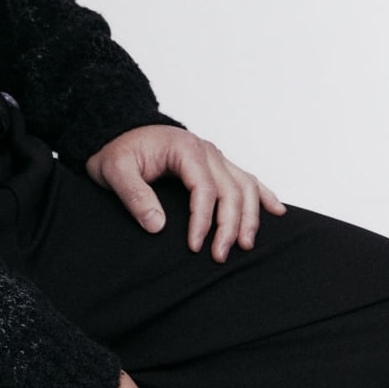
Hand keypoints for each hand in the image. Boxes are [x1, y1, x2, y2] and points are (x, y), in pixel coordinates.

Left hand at [86, 126, 285, 262]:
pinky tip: (276, 211)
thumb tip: (157, 225)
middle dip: (229, 226)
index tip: (194, 245)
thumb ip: (134, 195)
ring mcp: (214, 156)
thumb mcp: (113, 170)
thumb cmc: (116, 150)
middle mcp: (206, 150)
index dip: (203, 219)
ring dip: (250, 216)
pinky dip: (262, 195)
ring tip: (246, 245)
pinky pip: (246, 178)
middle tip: (219, 256)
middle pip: (231, 190)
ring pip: (245, 186)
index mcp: (184, 148)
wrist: (117, 131)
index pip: (204, 188)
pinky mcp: (216, 164)